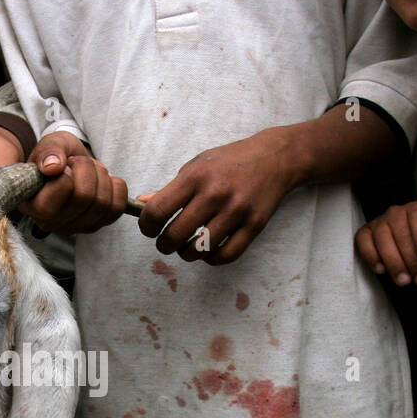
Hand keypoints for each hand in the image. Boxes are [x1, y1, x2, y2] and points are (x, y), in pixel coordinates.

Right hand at [20, 131, 127, 234]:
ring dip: (101, 176)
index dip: (68, 171)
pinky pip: (118, 207)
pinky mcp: (97, 225)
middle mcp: (53, 223)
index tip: (62, 165)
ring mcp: (76, 227)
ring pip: (103, 202)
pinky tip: (103, 181)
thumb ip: (48, 152)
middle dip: (87, 168)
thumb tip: (53, 167)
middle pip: (85, 196)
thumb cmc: (56, 157)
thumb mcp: (50, 145)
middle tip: (77, 163)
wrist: (69, 166)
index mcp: (34, 205)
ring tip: (89, 171)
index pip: (62, 189)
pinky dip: (116, 187)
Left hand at [138, 130, 295, 264]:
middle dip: (164, 244)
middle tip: (166, 242)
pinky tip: (207, 252)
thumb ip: (171, 188)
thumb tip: (142, 203)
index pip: (157, 211)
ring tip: (187, 247)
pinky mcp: (254, 225)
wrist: (275, 157)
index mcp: (195, 177)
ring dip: (187, 254)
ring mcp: (236, 211)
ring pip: (199, 249)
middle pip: (175, 235)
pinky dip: (212, 259)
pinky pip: (226, 255)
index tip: (149, 229)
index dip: (146, 226)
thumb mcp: (197, 165)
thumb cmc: (230, 161)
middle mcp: (215, 194)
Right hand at [355, 201, 416, 286]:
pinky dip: (371, 257)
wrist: (408, 261)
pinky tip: (381, 270)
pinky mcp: (363, 234)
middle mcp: (396, 212)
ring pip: (383, 239)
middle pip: (401, 232)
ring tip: (403, 281)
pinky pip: (364, 243)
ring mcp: (378, 222)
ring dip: (393, 262)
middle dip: (411, 259)